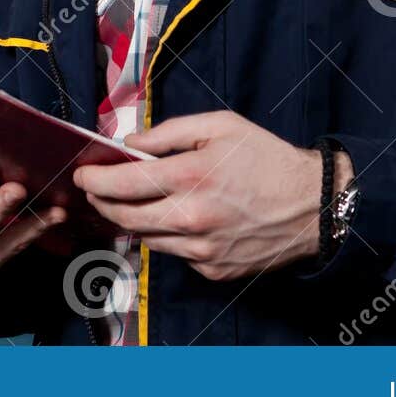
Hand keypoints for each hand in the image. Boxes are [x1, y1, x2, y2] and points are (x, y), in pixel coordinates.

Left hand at [73, 111, 350, 281]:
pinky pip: (174, 253)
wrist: (313, 206)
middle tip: (94, 188)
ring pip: (145, 237)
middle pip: (123, 215)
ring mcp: (200, 250)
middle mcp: (190, 218)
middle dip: (101, 200)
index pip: (121, 184)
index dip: (93, 180)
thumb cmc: (266, 158)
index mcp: (190, 177)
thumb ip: (167, 132)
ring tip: (128, 200)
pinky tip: (173, 218)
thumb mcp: (219, 126)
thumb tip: (128, 144)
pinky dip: (166, 235)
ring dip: (130, 219)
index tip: (82, 174)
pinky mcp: (211, 270)